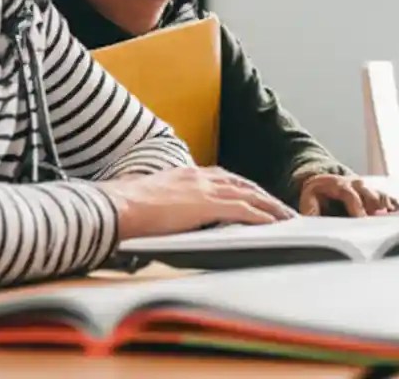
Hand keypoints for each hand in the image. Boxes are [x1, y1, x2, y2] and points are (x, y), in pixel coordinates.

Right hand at [100, 166, 296, 239]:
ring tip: (285, 216)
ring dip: (270, 206)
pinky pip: (244, 210)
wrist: (113, 207)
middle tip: (279, 207)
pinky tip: (274, 224)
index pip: (223, 178)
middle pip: (242, 184)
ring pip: (250, 195)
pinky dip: (262, 216)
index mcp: (184, 176)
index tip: (254, 194)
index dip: (242, 187)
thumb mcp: (148, 200)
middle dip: (263, 195)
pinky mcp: (207, 205)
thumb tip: (162, 216)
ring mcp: (204, 190)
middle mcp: (198, 177)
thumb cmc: (121, 209)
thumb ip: (163, 205)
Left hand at [298, 174, 398, 216]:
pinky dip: (397, 209)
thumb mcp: (309, 198)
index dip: (357, 208)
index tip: (362, 220)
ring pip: (384, 198)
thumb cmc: (318, 193)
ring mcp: (370, 189)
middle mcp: (359, 185)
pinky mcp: (379, 195)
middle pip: (372, 196)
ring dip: (390, 211)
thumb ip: (310, 210)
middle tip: (384, 226)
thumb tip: (308, 219)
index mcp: (342, 185)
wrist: (327, 180)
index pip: (351, 195)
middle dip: (377, 211)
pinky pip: (392, 201)